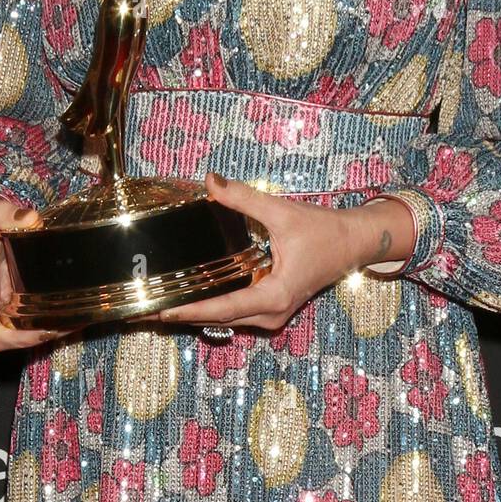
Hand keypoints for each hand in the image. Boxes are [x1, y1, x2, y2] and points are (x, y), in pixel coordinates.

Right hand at [0, 196, 67, 351]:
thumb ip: (2, 214)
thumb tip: (30, 218)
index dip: (22, 340)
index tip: (48, 330)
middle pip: (11, 341)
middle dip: (43, 335)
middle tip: (75, 321)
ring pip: (20, 335)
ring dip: (48, 329)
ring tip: (80, 317)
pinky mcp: (7, 307)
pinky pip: (25, 322)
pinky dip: (46, 319)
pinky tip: (72, 310)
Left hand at [156, 172, 356, 332]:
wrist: (354, 243)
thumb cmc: (323, 230)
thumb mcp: (282, 212)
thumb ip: (243, 199)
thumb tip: (210, 183)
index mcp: (274, 296)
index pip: (222, 308)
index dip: (188, 310)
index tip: (159, 311)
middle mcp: (272, 313)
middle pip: (220, 319)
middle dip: (184, 313)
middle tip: (146, 307)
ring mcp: (274, 314)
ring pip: (228, 318)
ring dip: (198, 311)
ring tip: (163, 302)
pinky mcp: (274, 307)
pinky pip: (238, 311)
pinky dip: (215, 305)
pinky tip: (194, 294)